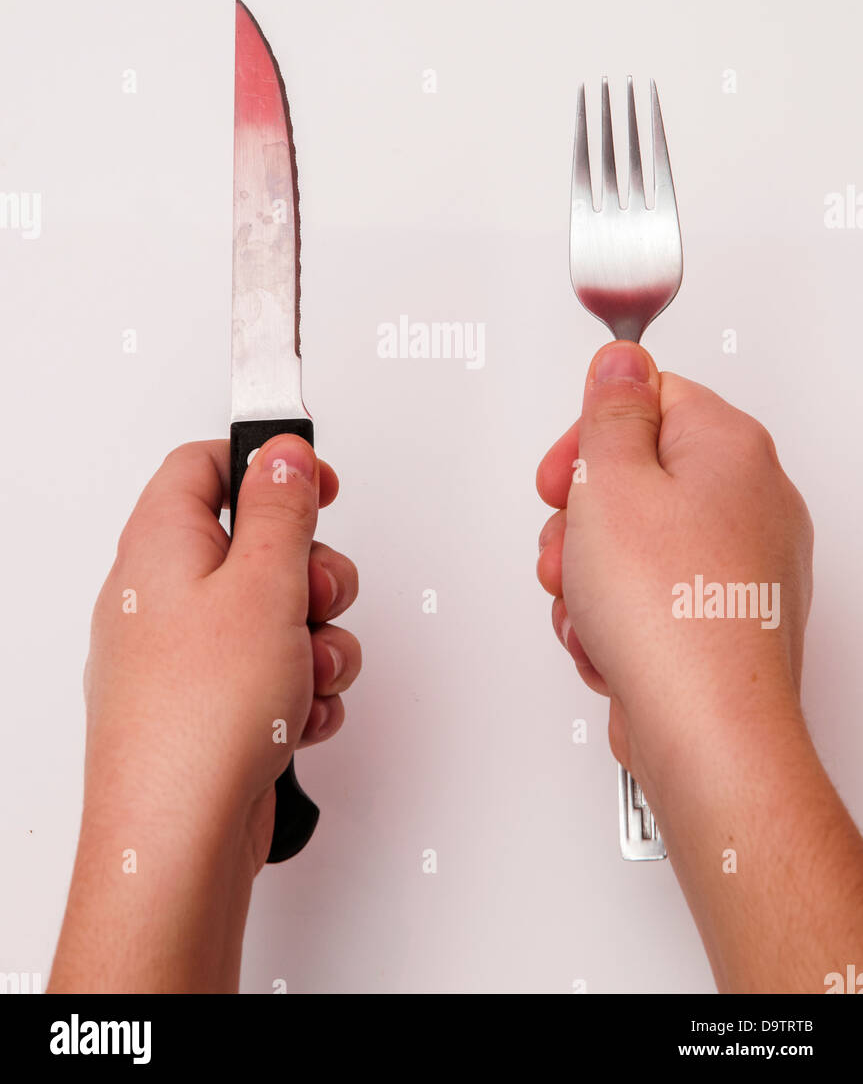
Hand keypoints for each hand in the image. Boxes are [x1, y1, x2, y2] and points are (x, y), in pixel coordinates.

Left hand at [50, 433, 359, 991]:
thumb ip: (281, 509)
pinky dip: (299, 689)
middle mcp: (162, 595)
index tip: (318, 485)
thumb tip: (283, 455)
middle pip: (255, 543)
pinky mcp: (209, 706)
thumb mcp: (263, 584)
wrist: (179, 837)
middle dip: (310, 570)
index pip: (207, 464)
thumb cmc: (198, 719)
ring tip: (307, 671)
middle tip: (317, 595)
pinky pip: (272, 672)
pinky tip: (297, 715)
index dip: (268, 465)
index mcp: (160, 544)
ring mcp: (184, 656)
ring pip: (275, 614)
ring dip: (316, 640)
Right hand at [536, 341, 812, 796]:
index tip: (565, 474)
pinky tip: (609, 641)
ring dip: (588, 575)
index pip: (649, 397)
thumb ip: (610, 411)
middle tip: (571, 545)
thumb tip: (619, 364)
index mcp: (732, 448)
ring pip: (633, 543)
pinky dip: (615, 617)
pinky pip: (649, 596)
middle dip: (581, 517)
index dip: (589, 437)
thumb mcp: (611, 481)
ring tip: (588, 604)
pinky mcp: (721, 619)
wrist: (705, 730)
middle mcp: (751, 501)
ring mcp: (742, 565)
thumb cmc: (672, 616)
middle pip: (636, 476)